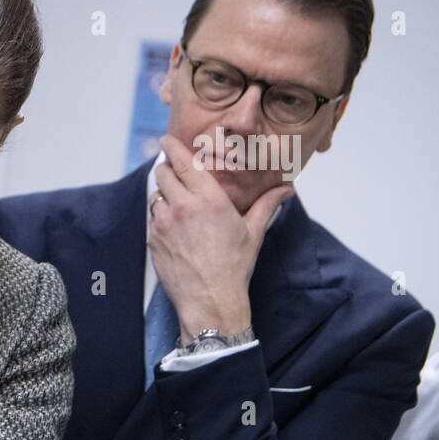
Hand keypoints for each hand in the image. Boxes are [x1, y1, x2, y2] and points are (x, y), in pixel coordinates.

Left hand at [149, 133, 293, 340]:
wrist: (209, 300)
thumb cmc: (233, 266)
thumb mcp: (253, 232)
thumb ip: (266, 204)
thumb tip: (287, 188)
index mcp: (208, 199)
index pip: (182, 161)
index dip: (172, 147)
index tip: (167, 139)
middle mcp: (182, 206)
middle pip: (161, 173)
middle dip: (166, 169)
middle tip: (173, 171)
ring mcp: (163, 224)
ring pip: (155, 196)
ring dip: (163, 196)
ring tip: (178, 206)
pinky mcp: (152, 239)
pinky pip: (151, 218)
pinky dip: (159, 217)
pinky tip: (173, 227)